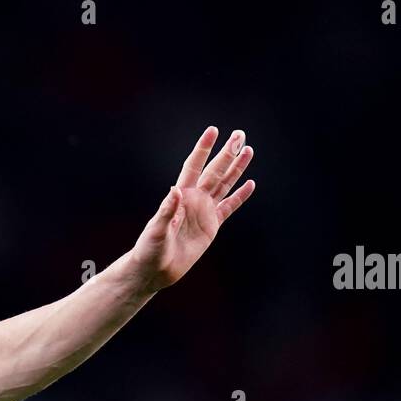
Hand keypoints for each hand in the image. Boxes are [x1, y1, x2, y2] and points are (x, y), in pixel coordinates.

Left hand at [128, 127, 254, 291]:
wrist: (156, 269)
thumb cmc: (150, 249)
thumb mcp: (156, 230)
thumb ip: (167, 211)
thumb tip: (175, 189)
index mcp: (180, 196)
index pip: (193, 166)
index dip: (203, 149)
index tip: (213, 131)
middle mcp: (194, 200)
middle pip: (214, 171)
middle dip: (227, 154)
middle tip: (240, 135)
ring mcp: (204, 212)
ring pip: (224, 185)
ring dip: (236, 169)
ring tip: (248, 151)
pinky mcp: (211, 226)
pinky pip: (229, 208)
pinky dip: (240, 197)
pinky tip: (250, 184)